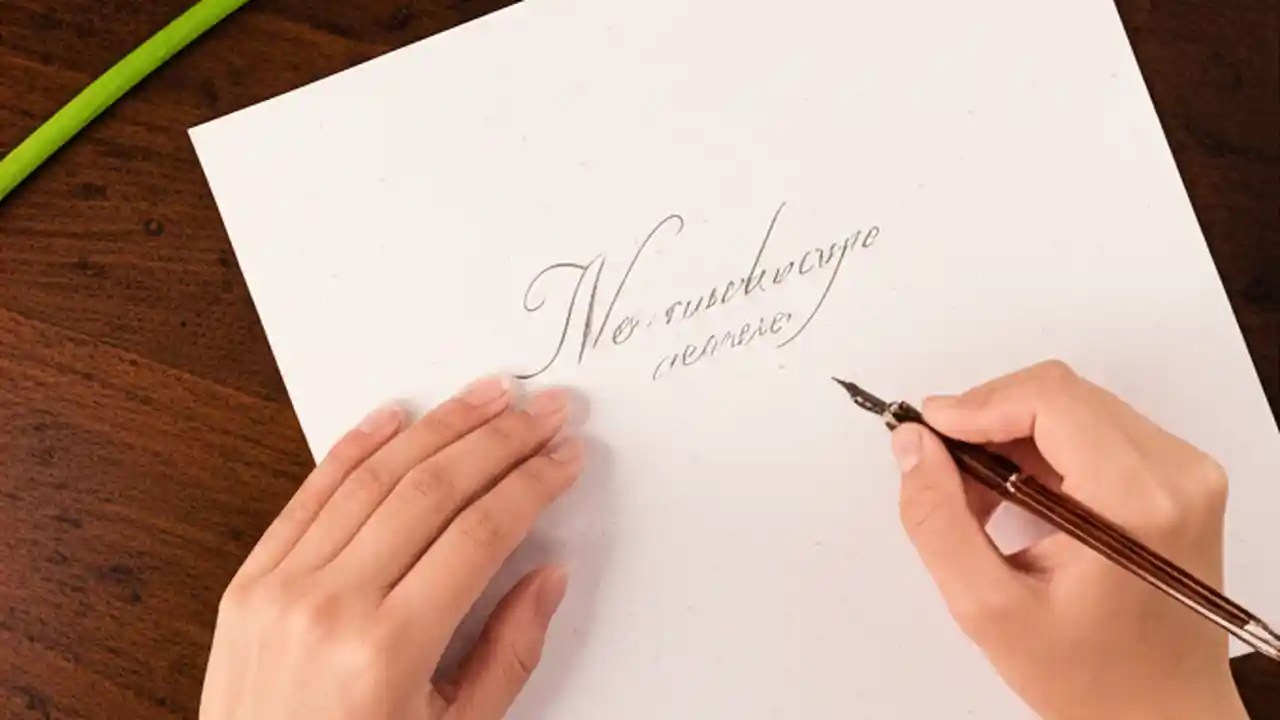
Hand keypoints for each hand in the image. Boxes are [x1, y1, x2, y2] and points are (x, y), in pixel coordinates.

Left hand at [200, 376, 582, 719]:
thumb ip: (507, 654)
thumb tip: (547, 575)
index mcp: (388, 651)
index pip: (480, 534)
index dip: (531, 485)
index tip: (563, 456)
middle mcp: (330, 607)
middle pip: (433, 490)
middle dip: (498, 440)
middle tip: (542, 409)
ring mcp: (281, 589)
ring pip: (372, 479)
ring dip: (437, 427)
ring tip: (485, 394)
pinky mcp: (248, 583)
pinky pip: (308, 497)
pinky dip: (352, 449)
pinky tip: (393, 416)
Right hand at [891, 361, 1247, 719]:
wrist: (1163, 711)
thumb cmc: (1091, 676)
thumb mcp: (988, 608)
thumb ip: (938, 519)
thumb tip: (912, 444)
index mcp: (1137, 502)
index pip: (1050, 399)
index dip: (977, 403)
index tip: (927, 430)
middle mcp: (1176, 474)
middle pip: (1061, 396)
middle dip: (988, 422)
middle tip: (942, 471)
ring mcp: (1185, 473)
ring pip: (1075, 407)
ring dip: (1012, 437)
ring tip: (978, 500)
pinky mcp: (1180, 478)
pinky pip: (1097, 430)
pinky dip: (1043, 451)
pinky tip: (1016, 499)